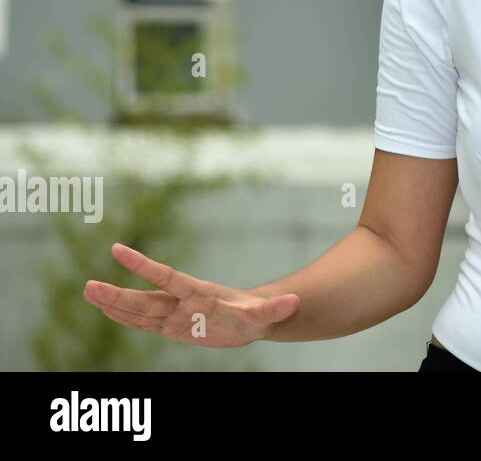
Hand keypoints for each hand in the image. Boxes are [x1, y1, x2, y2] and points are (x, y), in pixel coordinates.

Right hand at [83, 243, 299, 347]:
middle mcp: (183, 302)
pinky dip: (125, 318)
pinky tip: (106, 311)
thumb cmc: (260, 314)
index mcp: (199, 294)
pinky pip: (145, 324)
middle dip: (118, 295)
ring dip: (114, 305)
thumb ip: (276, 309)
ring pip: (140, 311)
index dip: (143, 266)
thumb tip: (293, 302)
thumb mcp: (269, 315)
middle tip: (88, 286)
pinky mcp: (174, 329)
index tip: (117, 249)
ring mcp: (177, 315)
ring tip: (89, 292)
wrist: (255, 318)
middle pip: (146, 300)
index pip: (167, 278)